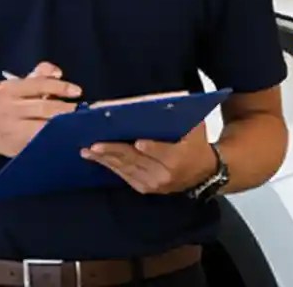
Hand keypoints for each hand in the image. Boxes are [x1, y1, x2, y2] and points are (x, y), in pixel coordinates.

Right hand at [0, 62, 80, 157]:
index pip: (38, 85)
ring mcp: (13, 131)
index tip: (78, 92)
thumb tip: (57, 72)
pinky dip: (57, 140)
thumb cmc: (7, 103)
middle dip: (66, 110)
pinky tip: (69, 138)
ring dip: (65, 126)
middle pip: (43, 108)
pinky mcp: (18, 148)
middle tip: (84, 111)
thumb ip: (39, 76)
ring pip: (44, 128)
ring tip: (80, 124)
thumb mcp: (18, 86)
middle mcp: (9, 109)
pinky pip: (42, 143)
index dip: (60, 87)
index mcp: (9, 90)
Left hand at [82, 122, 216, 194]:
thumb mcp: (194, 127)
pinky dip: (110, 166)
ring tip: (88, 150)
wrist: (204, 172)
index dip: (150, 148)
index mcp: (178, 157)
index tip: (136, 142)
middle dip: (114, 152)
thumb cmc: (196, 144)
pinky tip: (97, 158)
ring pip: (126, 169)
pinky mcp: (146, 188)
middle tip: (95, 144)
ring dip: (105, 160)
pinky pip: (125, 176)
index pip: (162, 151)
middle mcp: (165, 174)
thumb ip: (179, 116)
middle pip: (137, 160)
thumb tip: (158, 103)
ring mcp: (154, 184)